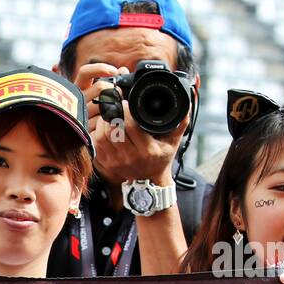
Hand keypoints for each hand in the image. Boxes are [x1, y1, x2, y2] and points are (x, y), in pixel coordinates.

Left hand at [76, 64, 184, 184]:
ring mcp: (116, 163)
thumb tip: (187, 101)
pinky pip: (96, 146)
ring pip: (102, 137)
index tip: (125, 102)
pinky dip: (97, 134)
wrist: (150, 182)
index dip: (125, 111)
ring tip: (108, 115)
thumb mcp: (174, 140)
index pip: (130, 126)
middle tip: (113, 105)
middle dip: (111, 114)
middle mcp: (131, 157)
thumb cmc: (162, 157)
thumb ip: (181, 121)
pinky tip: (103, 127)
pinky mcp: (106, 165)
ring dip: (103, 123)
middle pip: (113, 130)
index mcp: (147, 150)